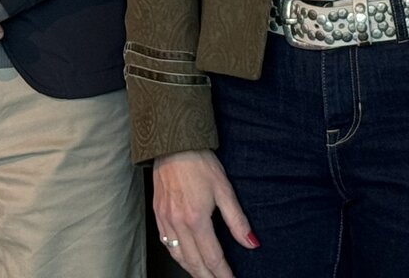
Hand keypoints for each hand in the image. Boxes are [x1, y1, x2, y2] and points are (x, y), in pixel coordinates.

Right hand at [153, 149, 256, 277]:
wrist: (173, 143)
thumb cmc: (200, 162)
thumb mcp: (224, 189)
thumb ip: (237, 220)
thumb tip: (250, 243)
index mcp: (196, 219)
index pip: (213, 257)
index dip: (224, 274)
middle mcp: (178, 224)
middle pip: (194, 263)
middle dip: (208, 277)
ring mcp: (165, 220)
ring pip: (178, 257)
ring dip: (192, 270)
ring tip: (205, 275)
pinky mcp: (157, 214)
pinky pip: (166, 244)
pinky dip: (177, 256)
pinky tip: (184, 258)